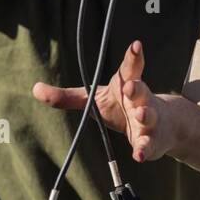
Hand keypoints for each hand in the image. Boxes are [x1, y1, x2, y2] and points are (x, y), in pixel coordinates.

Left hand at [32, 40, 176, 160]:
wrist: (164, 126)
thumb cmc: (123, 108)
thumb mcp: (96, 100)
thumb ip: (67, 97)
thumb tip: (35, 89)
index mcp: (127, 86)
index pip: (130, 69)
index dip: (133, 57)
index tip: (136, 45)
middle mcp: (141, 100)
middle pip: (140, 90)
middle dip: (136, 88)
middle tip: (129, 86)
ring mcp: (149, 120)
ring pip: (148, 115)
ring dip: (145, 114)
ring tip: (139, 113)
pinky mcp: (152, 141)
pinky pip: (149, 145)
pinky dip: (145, 149)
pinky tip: (139, 155)